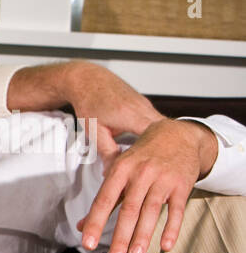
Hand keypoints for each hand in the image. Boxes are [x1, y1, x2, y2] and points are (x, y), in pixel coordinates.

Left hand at [8, 62, 161, 160]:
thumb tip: (112, 172)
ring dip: (161, 141)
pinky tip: (150, 145)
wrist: (87, 80)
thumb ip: (106, 152)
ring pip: (160, 126)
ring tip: (159, 159)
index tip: (163, 167)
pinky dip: (155, 133)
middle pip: (164, 133)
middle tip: (165, 167)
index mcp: (132, 115)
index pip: (157, 138)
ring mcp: (144, 105)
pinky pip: (154, 121)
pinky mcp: (142, 104)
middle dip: (165, 150)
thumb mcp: (95, 132)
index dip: (162, 153)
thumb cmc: (88, 101)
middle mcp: (143, 108)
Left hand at [77, 118, 218, 252]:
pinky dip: (172, 228)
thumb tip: (81, 226)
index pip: (104, 200)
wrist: (179, 134)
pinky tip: (165, 245)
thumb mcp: (120, 170)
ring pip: (151, 211)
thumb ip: (104, 200)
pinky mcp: (183, 184)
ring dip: (143, 236)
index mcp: (121, 169)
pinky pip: (177, 209)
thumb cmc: (144, 156)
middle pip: (129, 210)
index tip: (88, 244)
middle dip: (121, 237)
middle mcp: (141, 173)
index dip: (96, 223)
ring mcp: (163, 178)